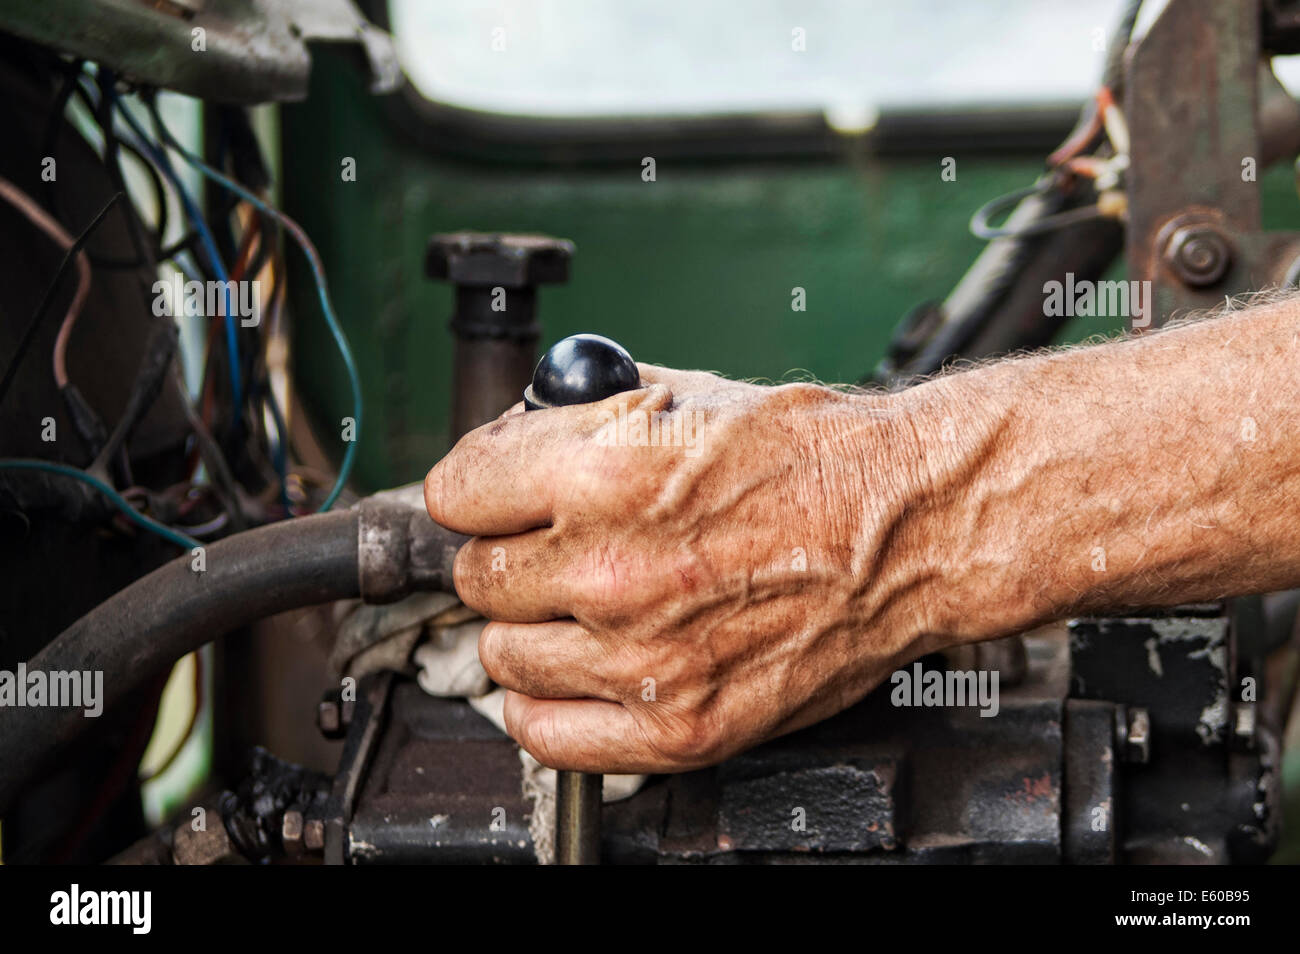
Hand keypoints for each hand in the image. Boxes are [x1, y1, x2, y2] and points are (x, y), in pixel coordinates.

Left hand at [424, 365, 945, 773]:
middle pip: (476, 577)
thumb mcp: (691, 397)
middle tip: (557, 551)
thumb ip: (584, 418)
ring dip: (532, 629)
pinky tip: (583, 669)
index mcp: (608, 473)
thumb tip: (515, 437)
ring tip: (588, 608)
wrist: (911, 528)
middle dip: (510, 557)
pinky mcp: (679, 727)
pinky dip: (546, 705)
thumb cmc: (817, 461)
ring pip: (503, 654)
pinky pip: (544, 735)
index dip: (478, 490)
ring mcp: (644, 660)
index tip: (494, 499)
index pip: (456, 492)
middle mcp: (615, 570)